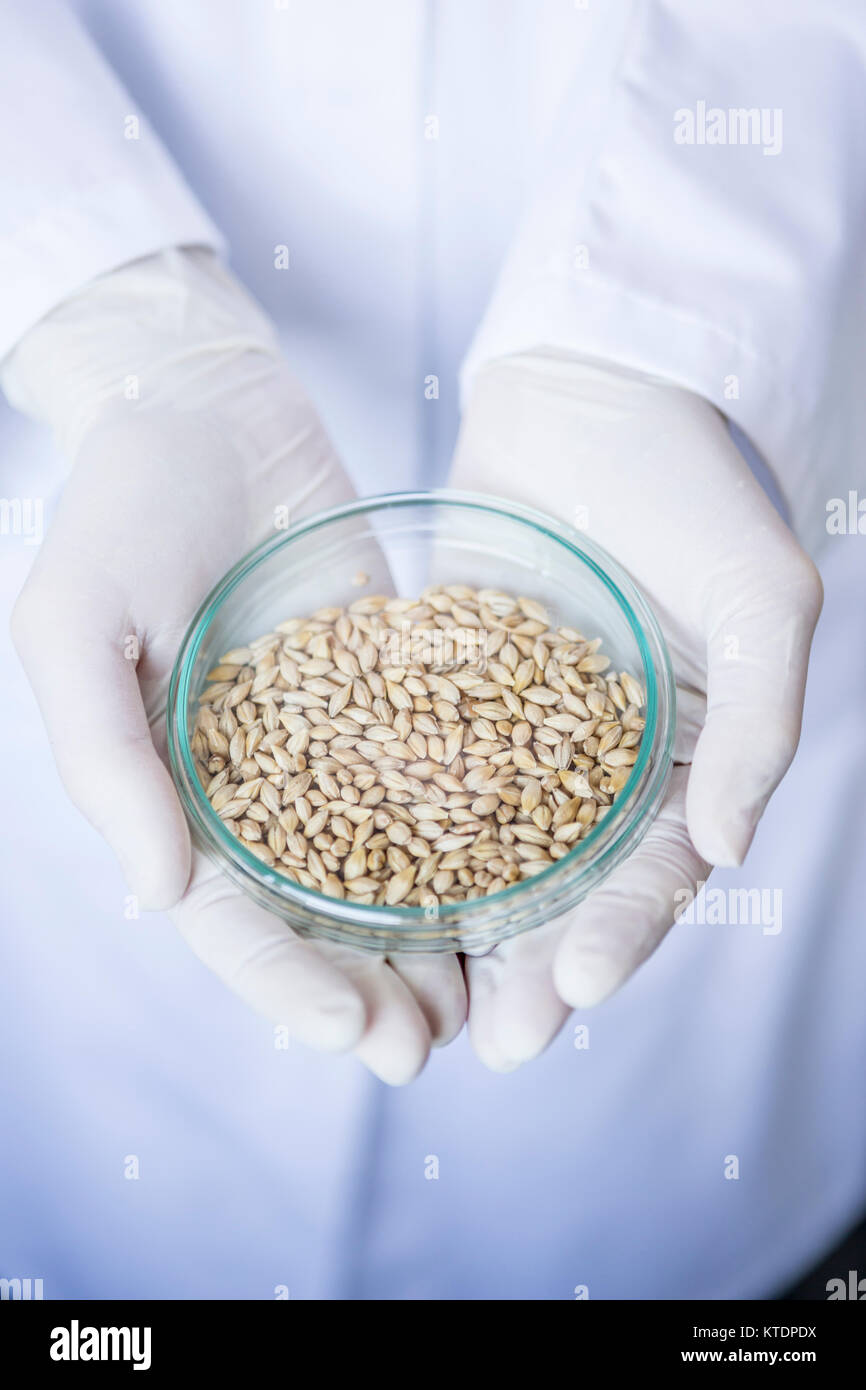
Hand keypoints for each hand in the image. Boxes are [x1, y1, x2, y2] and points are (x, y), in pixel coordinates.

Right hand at [6, 249, 465, 1081]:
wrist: (208, 405)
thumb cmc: (121, 507)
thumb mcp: (78, 627)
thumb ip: (108, 761)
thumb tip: (161, 897)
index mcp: (171, 791)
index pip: (227, 914)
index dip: (282, 982)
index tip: (349, 1029)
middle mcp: (254, 785)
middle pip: (315, 915)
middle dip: (368, 989)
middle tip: (431, 1049)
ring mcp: (330, 740)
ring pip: (385, 866)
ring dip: (428, 942)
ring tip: (486, 1003)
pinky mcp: (392, 689)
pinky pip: (436, 777)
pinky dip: (473, 838)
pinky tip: (525, 885)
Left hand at [448, 351, 821, 1069]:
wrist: (590, 389)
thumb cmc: (694, 484)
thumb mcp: (761, 594)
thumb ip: (763, 722)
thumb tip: (734, 849)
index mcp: (688, 754)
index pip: (659, 869)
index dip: (625, 935)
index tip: (576, 991)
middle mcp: (601, 760)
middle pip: (569, 886)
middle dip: (536, 966)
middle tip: (497, 1042)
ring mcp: (516, 731)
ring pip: (486, 850)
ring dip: (461, 929)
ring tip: (421, 999)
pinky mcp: (443, 691)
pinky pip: (416, 771)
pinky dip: (389, 830)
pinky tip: (349, 886)